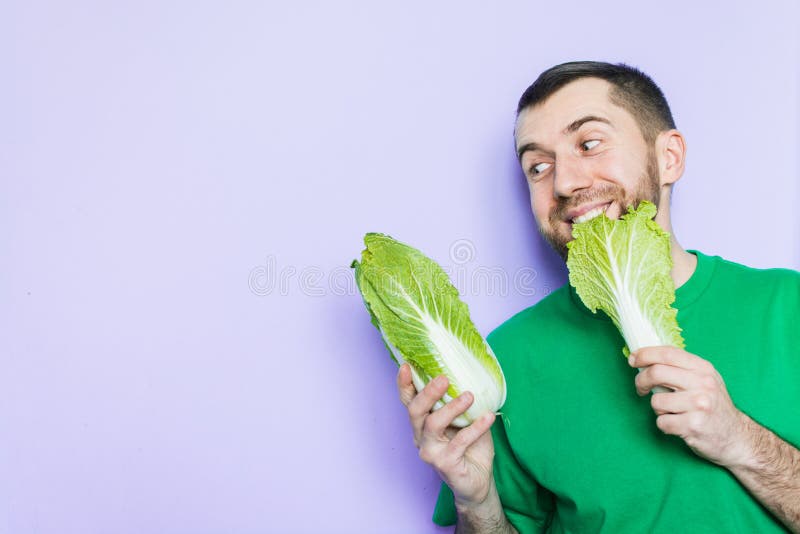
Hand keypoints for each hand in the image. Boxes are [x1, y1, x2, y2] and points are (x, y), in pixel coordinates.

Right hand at [397, 363, 496, 507]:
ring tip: (469, 396)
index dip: (405, 384)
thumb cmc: (470, 447)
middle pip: (415, 411)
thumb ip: (459, 402)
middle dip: (427, 393)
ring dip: (451, 408)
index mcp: (422, 423)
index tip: (406, 366)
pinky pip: (459, 443)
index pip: (408, 401)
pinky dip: (475, 428)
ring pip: (433, 425)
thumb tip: (468, 374)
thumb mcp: (464, 420)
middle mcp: (421, 436)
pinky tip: (488, 417)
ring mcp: (430, 452)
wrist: (478, 481)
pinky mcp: (445, 464)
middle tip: (443, 379)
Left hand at [629, 346, 751, 467]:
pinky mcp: (693, 425)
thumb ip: (681, 368)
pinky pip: (662, 422)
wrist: (737, 439)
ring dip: (658, 409)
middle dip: (641, 381)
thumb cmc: (714, 407)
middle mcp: (703, 384)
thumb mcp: (705, 380)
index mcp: (703, 369)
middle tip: (640, 389)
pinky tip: (678, 426)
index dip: (645, 354)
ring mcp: (699, 405)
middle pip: (656, 372)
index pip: (668, 353)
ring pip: (656, 401)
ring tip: (673, 412)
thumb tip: (647, 358)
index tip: (633, 359)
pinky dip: (665, 425)